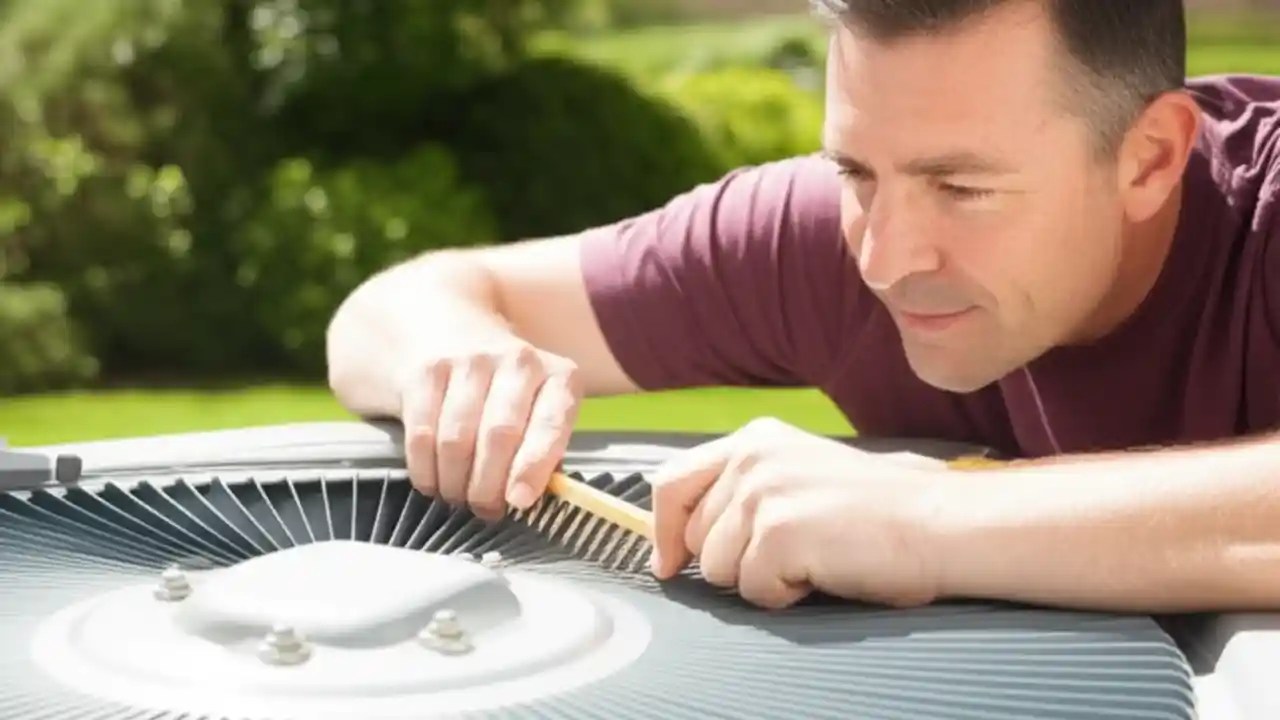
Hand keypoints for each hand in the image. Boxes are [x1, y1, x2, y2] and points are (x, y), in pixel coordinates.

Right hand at [398, 338, 582, 520]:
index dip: (533, 467)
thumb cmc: (509, 394)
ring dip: (455, 483)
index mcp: (559, 377)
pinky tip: (434, 484)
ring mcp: (470, 361)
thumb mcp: (540, 412)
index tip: (518, 501)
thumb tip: (526, 501)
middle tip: (485, 511)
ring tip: (459, 498)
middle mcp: (518, 361)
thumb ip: (543, 453)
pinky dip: (426, 470)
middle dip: (488, 487)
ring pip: (456, 440)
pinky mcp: (428, 371)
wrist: (456, 337)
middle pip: (499, 436)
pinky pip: (422, 434)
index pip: (551, 424)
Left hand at [649, 418, 946, 609]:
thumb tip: (687, 535)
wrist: (940, 521)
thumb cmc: (883, 509)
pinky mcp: (778, 532)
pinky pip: (754, 590)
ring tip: (813, 557)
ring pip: (717, 570)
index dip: (663, 529)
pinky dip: (786, 595)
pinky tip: (823, 570)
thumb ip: (746, 489)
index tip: (667, 561)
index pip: (672, 482)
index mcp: (755, 438)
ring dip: (761, 578)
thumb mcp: (801, 474)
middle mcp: (751, 458)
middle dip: (731, 560)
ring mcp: (762, 493)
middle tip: (792, 552)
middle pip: (693, 537)